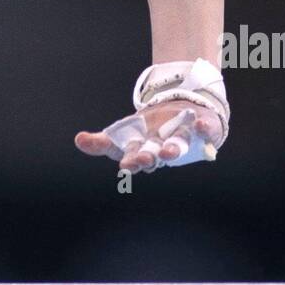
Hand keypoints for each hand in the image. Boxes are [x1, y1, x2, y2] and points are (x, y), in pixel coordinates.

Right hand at [75, 99, 223, 174]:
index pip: (134, 158)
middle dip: (150, 157)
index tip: (125, 166)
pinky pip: (206, 130)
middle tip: (145, 159)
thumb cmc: (150, 133)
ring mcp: (185, 139)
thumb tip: (78, 140)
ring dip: (173, 149)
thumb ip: (101, 142)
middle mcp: (163, 149)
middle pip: (155, 155)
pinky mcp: (203, 129)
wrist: (182, 118)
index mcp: (143, 151)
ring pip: (178, 146)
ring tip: (168, 152)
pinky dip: (204, 128)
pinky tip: (201, 125)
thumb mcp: (123, 135)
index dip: (131, 162)